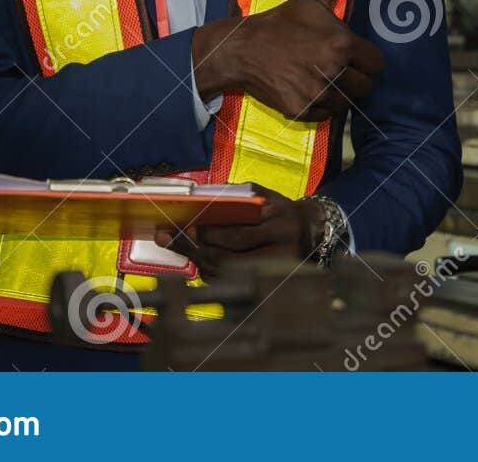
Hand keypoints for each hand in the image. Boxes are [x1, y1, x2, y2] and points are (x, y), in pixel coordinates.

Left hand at [157, 188, 312, 277]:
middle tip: (169, 237)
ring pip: (224, 272)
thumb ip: (237, 196)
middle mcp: (278, 251)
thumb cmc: (279, 210)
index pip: (238, 235)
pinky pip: (227, 278)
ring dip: (195, 258)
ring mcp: (271, 271)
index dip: (209, 234)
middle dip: (193, 248)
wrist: (308, 231)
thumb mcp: (264, 196)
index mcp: (280, 224)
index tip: (184, 227)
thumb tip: (200, 201)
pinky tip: (194, 255)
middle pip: (227, 258)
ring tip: (174, 243)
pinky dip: (206, 268)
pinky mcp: (262, 282)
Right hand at [191, 0, 382, 120]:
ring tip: (319, 76)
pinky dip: (321, 106)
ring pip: (347, 102)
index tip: (349, 53)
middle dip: (353, 77)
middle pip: (365, 86)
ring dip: (338, 93)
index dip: (364, 58)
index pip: (377, 64)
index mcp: (342, 44)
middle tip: (332, 66)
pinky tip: (306, 88)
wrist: (243, 49)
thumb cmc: (283, 21)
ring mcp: (317, 94)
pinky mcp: (302, 111)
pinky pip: (327, 115)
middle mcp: (333, 72)